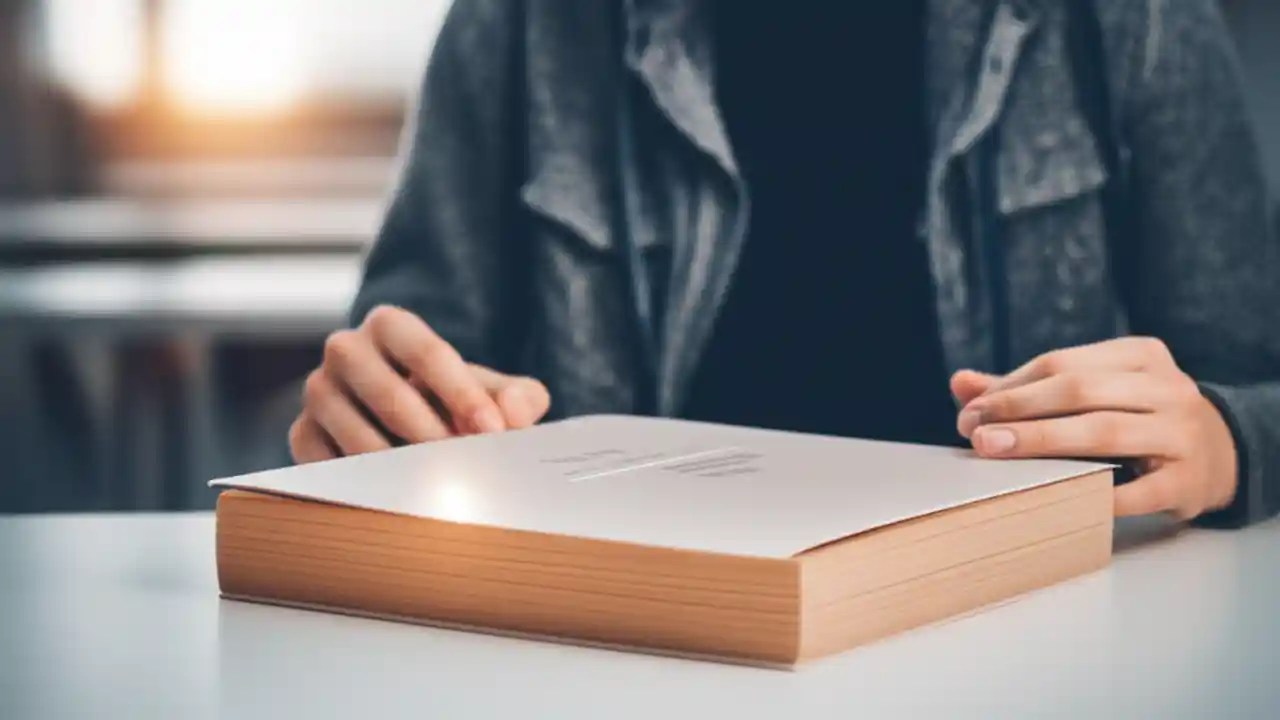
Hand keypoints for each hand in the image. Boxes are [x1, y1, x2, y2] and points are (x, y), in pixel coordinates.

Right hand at [290, 305, 550, 463]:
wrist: (415, 427)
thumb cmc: (457, 403)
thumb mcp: (495, 394)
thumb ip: (519, 398)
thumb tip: (512, 414)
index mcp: (390, 325)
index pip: (425, 352)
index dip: (461, 393)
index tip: (492, 432)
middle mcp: (345, 350)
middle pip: (387, 392)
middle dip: (432, 434)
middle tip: (465, 467)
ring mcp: (318, 392)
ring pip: (353, 431)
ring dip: (400, 465)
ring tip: (439, 488)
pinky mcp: (302, 435)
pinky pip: (326, 463)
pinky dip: (363, 485)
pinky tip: (399, 499)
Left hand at [951, 337, 1237, 519]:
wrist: (1224, 454)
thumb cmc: (1138, 419)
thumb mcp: (1096, 392)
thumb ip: (1029, 389)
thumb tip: (960, 383)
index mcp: (1139, 356)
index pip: (1060, 364)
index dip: (1010, 387)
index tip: (970, 410)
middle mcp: (1166, 388)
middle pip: (1078, 392)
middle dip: (1018, 409)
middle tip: (973, 430)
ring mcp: (1182, 434)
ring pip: (1104, 432)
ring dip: (1041, 441)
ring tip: (992, 449)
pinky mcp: (1189, 481)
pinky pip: (1135, 490)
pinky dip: (1093, 492)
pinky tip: (1053, 495)